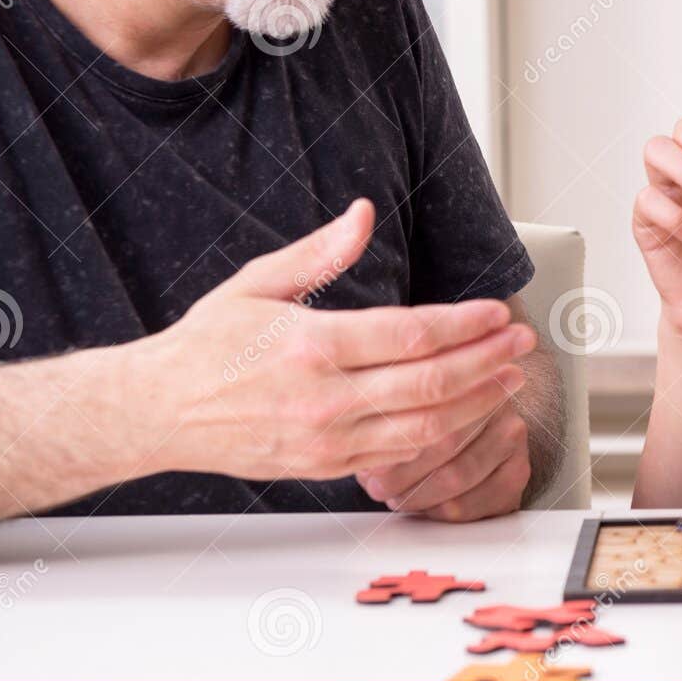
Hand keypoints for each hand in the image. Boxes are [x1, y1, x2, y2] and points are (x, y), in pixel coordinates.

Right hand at [140, 199, 534, 481]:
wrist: (159, 411)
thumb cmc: (206, 344)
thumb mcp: (257, 283)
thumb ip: (319, 252)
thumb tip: (363, 214)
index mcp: (311, 345)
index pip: (411, 335)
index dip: (464, 324)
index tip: (498, 311)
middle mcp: (324, 398)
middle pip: (430, 382)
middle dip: (487, 360)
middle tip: (522, 340)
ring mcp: (328, 440)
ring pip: (425, 425)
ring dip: (478, 401)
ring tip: (511, 376)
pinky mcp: (328, 466)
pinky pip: (401, 454)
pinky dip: (443, 435)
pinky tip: (469, 414)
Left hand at [355, 401, 529, 521]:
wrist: (477, 432)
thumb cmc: (433, 421)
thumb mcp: (409, 408)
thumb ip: (393, 421)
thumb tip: (364, 455)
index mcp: (471, 379)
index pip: (434, 418)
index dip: (396, 448)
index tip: (369, 466)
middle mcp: (499, 405)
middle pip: (446, 449)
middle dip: (402, 476)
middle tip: (378, 487)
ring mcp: (512, 439)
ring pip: (457, 480)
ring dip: (418, 497)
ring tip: (396, 497)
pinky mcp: (517, 474)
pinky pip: (473, 504)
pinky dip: (440, 512)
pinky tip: (425, 506)